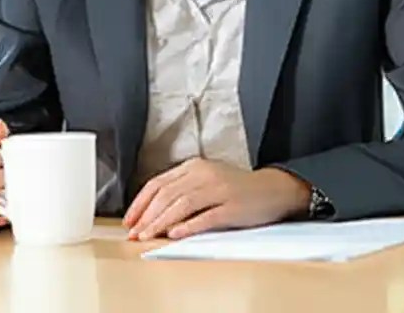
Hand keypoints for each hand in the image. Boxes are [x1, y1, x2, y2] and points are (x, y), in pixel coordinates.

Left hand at [123, 159, 311, 240]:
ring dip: (161, 222)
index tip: (129, 220)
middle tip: (134, 233)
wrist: (274, 189)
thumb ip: (181, 190)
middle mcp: (204, 174)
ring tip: (148, 236)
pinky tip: (174, 234)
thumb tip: (151, 212)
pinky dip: (188, 226)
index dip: (140, 203)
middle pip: (166, 195)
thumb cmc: (236, 189)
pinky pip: (206, 216)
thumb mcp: (205, 181)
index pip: (157, 183)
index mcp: (193, 167)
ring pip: (181, 205)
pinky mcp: (233, 206)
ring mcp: (219, 190)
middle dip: (146, 216)